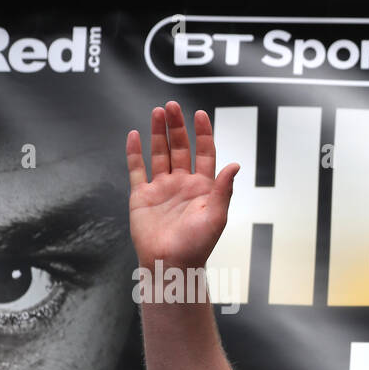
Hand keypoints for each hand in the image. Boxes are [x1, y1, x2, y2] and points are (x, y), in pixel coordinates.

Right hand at [126, 101, 238, 269]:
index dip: (203, 134)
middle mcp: (183, 185)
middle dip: (177, 127)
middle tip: (173, 106)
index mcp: (203, 188)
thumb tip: (235, 166)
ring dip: (158, 133)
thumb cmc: (197, 246)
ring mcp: (162, 188)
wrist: (171, 263)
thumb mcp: (216, 217)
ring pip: (160, 154)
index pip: (205, 154)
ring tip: (157, 112)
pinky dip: (134, 153)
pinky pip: (137, 169)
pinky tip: (134, 135)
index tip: (200, 115)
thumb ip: (224, 190)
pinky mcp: (141, 196)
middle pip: (180, 148)